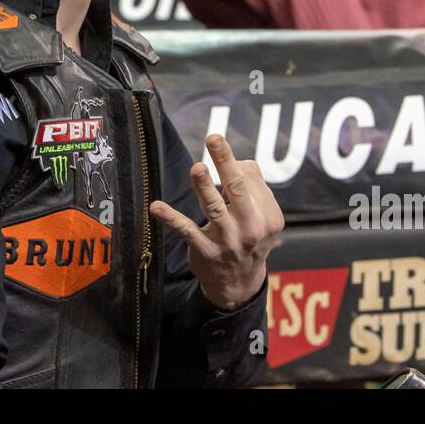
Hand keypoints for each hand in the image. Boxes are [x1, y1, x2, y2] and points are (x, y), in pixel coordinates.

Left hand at [149, 134, 284, 311]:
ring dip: (204, 188)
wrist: (240, 284)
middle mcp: (250, 227)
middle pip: (238, 189)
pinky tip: (156, 207)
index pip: (249, 180)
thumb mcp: (265, 217)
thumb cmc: (250, 237)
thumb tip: (236, 161)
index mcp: (268, 215)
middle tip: (214, 139)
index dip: (230, 163)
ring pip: (214, 208)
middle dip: (226, 163)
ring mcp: (227, 240)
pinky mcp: (205, 250)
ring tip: (197, 168)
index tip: (214, 144)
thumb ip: (255, 186)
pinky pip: (187, 231)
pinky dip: (171, 219)